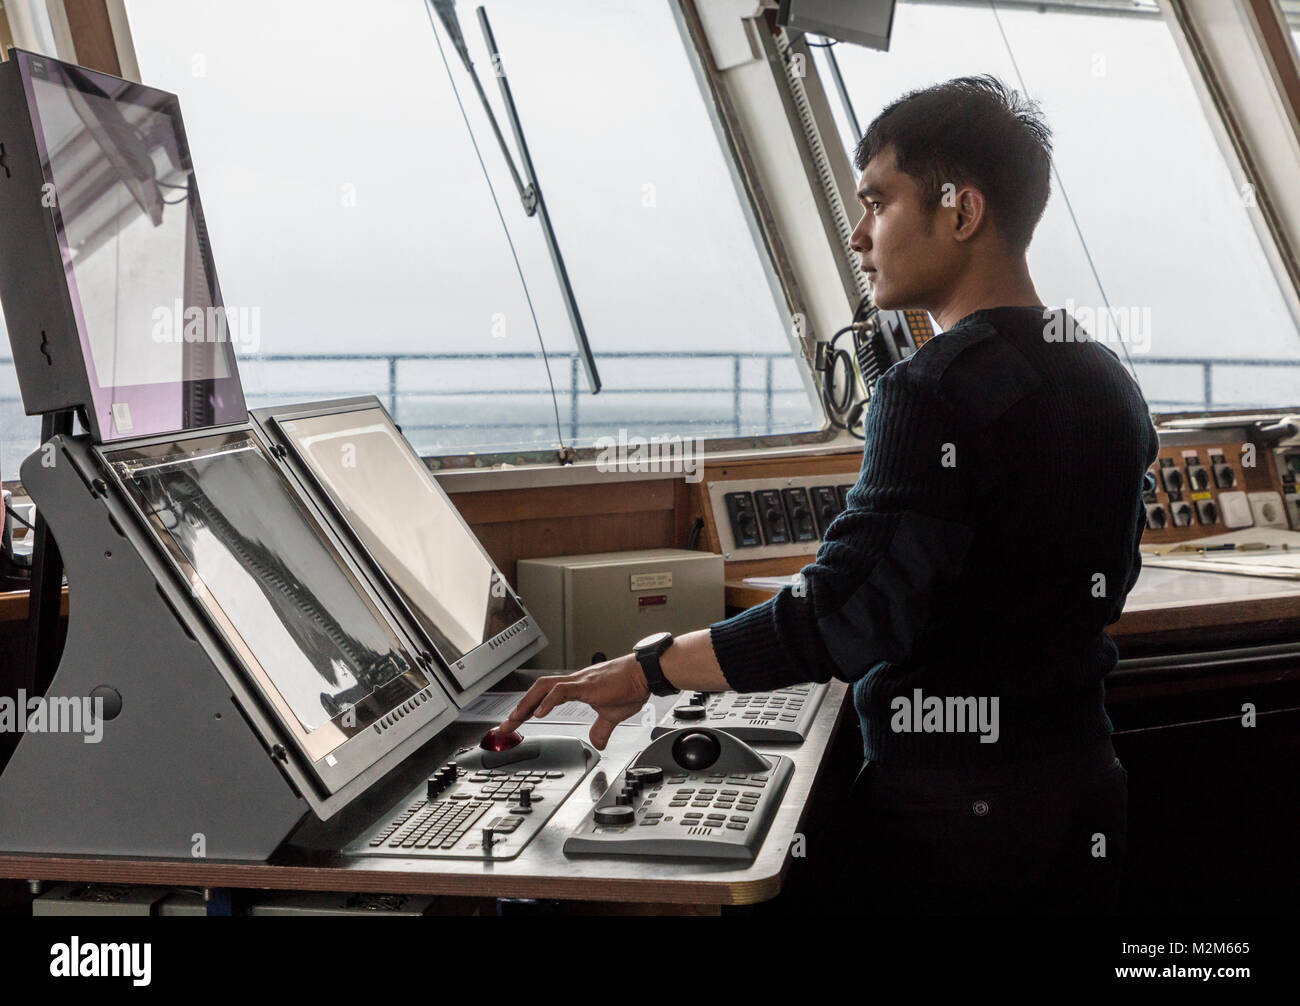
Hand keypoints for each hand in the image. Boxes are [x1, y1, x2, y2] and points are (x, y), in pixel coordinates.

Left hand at [496, 654, 649, 749]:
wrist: (644, 674)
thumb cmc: (630, 688)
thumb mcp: (612, 715)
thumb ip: (601, 728)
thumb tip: (597, 742)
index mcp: (577, 688)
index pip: (544, 696)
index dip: (527, 709)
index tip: (515, 722)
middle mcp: (573, 683)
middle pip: (537, 690)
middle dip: (519, 709)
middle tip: (505, 726)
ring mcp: (578, 682)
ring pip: (543, 687)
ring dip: (527, 703)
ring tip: (515, 718)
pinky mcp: (586, 685)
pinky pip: (561, 690)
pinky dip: (547, 701)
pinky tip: (539, 712)